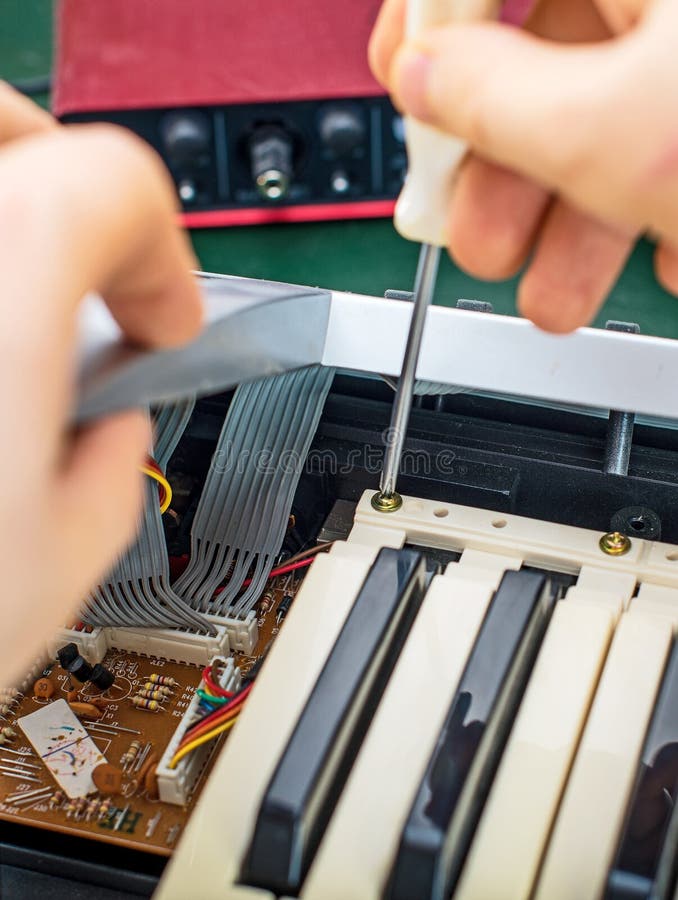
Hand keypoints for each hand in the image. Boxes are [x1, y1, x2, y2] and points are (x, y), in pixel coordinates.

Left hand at [0, 84, 201, 683]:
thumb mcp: (65, 554)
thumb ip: (115, 452)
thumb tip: (105, 414)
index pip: (114, 182)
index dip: (163, 253)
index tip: (163, 324)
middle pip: (11, 119)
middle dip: (68, 175)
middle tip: (94, 270)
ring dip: (9, 194)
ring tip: (23, 290)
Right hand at [370, 0, 677, 331]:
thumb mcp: (611, 128)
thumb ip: (495, 100)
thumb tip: (422, 80)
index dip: (433, 26)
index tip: (406, 87)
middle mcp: (666, 5)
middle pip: (551, 64)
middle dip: (501, 175)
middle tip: (477, 234)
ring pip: (613, 123)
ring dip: (572, 225)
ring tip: (556, 295)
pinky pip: (670, 149)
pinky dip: (651, 212)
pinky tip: (664, 251)